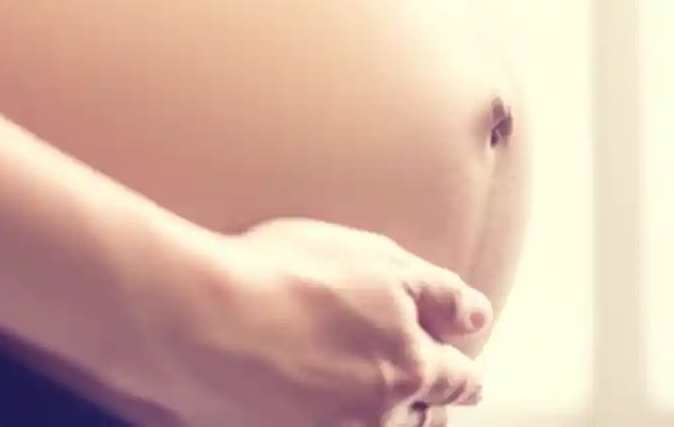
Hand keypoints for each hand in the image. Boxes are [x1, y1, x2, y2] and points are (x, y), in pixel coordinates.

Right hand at [140, 218, 490, 426]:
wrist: (196, 317)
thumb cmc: (287, 276)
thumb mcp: (380, 262)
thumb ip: (439, 292)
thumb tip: (478, 317)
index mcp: (409, 367)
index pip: (457, 379)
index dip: (464, 375)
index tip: (469, 377)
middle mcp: (376, 415)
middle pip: (419, 420)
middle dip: (426, 407)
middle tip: (428, 402)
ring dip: (382, 418)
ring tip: (375, 407)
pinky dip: (330, 418)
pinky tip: (320, 408)